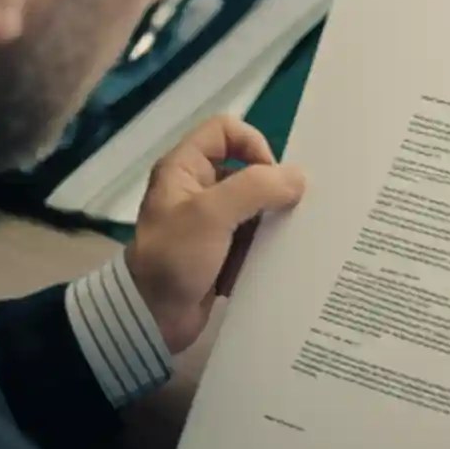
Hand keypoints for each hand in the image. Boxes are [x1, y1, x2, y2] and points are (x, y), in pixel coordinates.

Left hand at [125, 115, 305, 353]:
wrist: (151, 318)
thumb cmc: (174, 258)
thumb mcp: (211, 215)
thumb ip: (255, 188)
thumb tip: (298, 177)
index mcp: (185, 168)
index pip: (225, 130)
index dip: (252, 144)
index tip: (270, 177)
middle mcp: (198, 189)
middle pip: (247, 169)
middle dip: (272, 188)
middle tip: (293, 211)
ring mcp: (210, 222)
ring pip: (255, 206)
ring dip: (272, 221)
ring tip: (291, 238)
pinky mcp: (222, 251)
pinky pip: (253, 236)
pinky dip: (266, 246)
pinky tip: (279, 259)